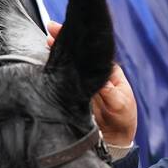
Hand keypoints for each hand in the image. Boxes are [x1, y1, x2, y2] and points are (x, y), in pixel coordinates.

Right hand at [46, 21, 136, 145]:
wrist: (114, 138)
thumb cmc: (122, 118)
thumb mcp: (121, 106)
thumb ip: (111, 96)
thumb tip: (103, 86)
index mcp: (107, 71)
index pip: (91, 51)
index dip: (80, 40)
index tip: (67, 30)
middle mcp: (93, 74)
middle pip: (78, 52)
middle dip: (64, 40)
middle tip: (49, 29)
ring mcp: (81, 83)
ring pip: (68, 63)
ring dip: (57, 53)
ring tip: (46, 41)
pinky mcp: (72, 94)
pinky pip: (62, 80)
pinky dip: (53, 70)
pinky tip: (45, 63)